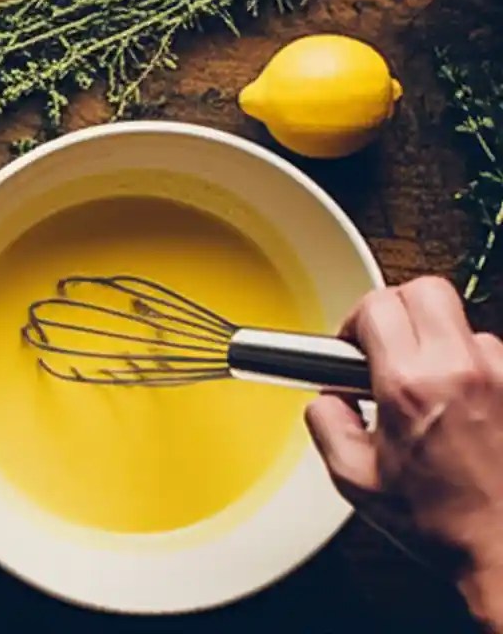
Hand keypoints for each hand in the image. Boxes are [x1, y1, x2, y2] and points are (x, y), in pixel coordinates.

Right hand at [305, 276, 502, 627]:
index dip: (355, 321)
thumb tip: (326, 403)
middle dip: (396, 309)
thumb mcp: (355, 479)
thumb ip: (327, 426)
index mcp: (410, 386)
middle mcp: (461, 369)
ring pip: (461, 323)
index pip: (378, 305)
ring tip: (425, 385)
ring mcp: (500, 375)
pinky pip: (491, 355)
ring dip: (436, 343)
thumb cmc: (443, 521)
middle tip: (382, 343)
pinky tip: (458, 403)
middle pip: (424, 290)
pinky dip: (469, 367)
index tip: (351, 347)